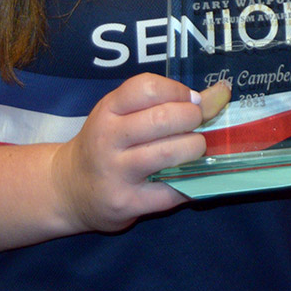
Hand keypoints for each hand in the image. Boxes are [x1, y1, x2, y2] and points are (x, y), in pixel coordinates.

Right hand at [49, 74, 230, 233]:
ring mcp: (115, 173)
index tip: (190, 100)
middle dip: (193, 118)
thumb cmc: (107, 144)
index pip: (146, 87)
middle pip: (163, 119)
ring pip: (169, 153)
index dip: (178, 90)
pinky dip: (190, 182)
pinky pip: (171, 190)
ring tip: (195, 149)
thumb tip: (221, 92)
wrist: (68, 189)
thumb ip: (167, 102)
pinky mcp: (126, 203)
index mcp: (107, 110)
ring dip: (195, 148)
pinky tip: (189, 176)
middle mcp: (107, 139)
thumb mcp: (125, 115)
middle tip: (197, 125)